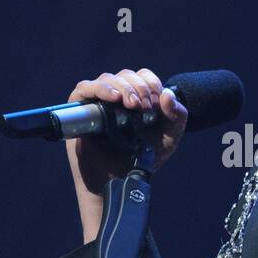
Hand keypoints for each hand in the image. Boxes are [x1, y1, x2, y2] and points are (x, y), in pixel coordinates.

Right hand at [64, 68, 188, 241]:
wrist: (119, 182)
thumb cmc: (141, 161)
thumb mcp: (169, 139)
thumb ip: (177, 117)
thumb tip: (168, 94)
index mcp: (136, 99)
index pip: (142, 76)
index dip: (151, 83)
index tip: (156, 101)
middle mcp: (116, 97)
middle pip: (126, 75)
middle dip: (138, 87)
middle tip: (144, 107)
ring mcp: (97, 103)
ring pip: (107, 79)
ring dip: (122, 87)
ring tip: (132, 104)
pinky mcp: (80, 110)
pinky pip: (84, 89)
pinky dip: (99, 89)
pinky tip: (113, 98)